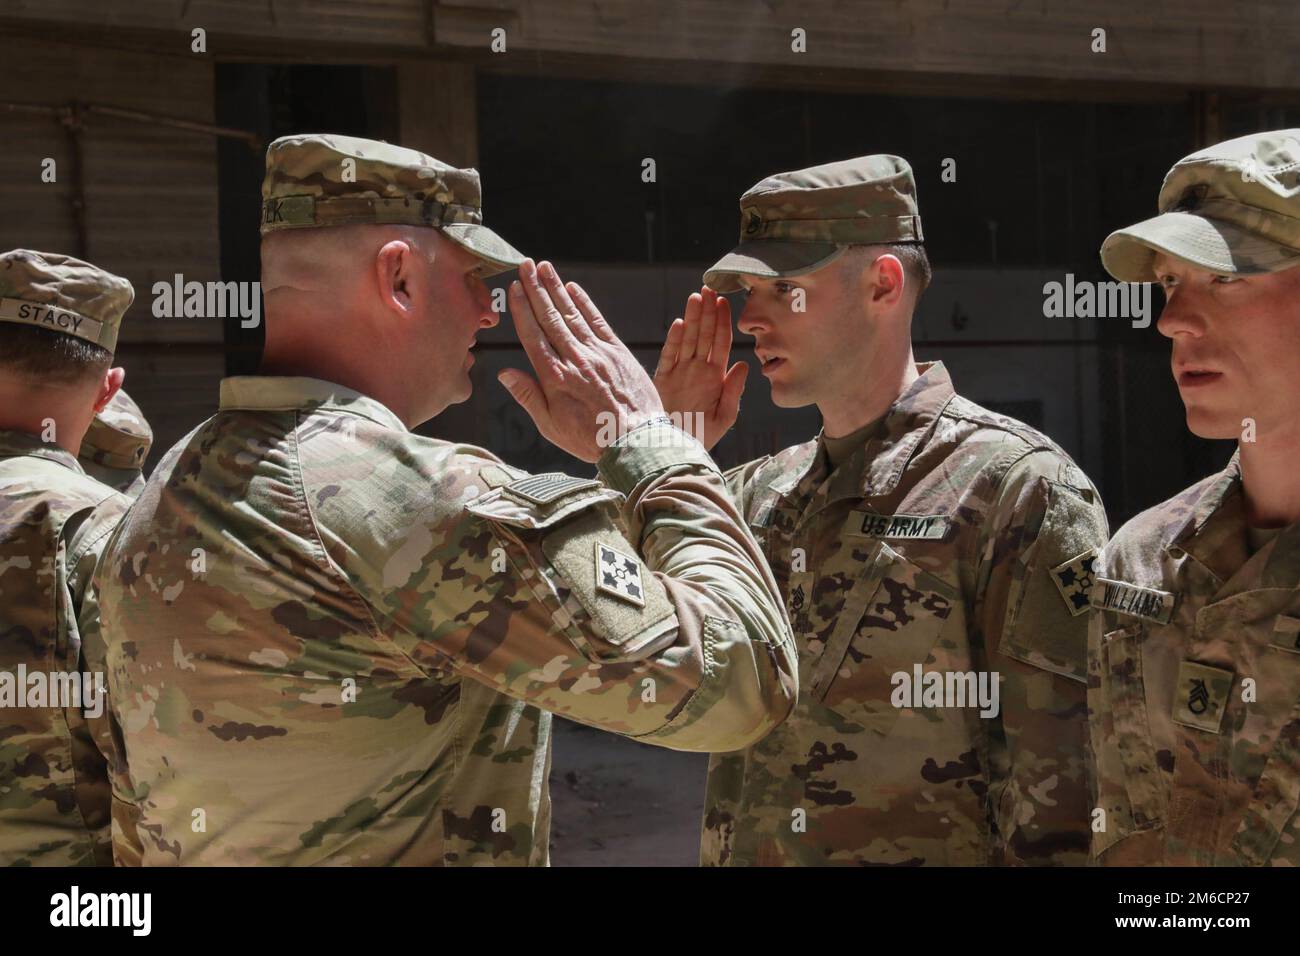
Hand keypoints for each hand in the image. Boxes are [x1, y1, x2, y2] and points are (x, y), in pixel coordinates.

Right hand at [499, 259, 665, 462]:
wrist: (636, 441)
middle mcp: (574, 359)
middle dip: (536, 288)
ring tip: (545, 267)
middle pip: (550, 318)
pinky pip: (598, 322)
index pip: (533, 335)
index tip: (514, 287)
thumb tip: (504, 373)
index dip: (522, 308)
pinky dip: (585, 303)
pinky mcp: (618, 352)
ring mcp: (598, 353)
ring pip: (572, 314)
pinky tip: (574, 288)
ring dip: (557, 288)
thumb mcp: (551, 425)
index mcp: (554, 377)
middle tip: (526, 264)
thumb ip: (528, 396)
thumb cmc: (590, 438)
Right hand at [653, 286, 748, 451]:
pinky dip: (674, 340)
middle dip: (707, 312)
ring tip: (695, 297)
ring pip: (687, 339)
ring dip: (692, 318)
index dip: (723, 322)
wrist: (674, 450)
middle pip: (704, 335)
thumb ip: (734, 392)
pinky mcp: (662, 379)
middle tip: (709, 288)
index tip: (725, 302)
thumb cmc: (701, 437)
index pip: (721, 343)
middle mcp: (697, 369)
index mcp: (715, 376)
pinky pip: (669, 356)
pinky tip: (680, 324)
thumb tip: (743, 364)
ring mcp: (679, 372)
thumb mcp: (723, 417)